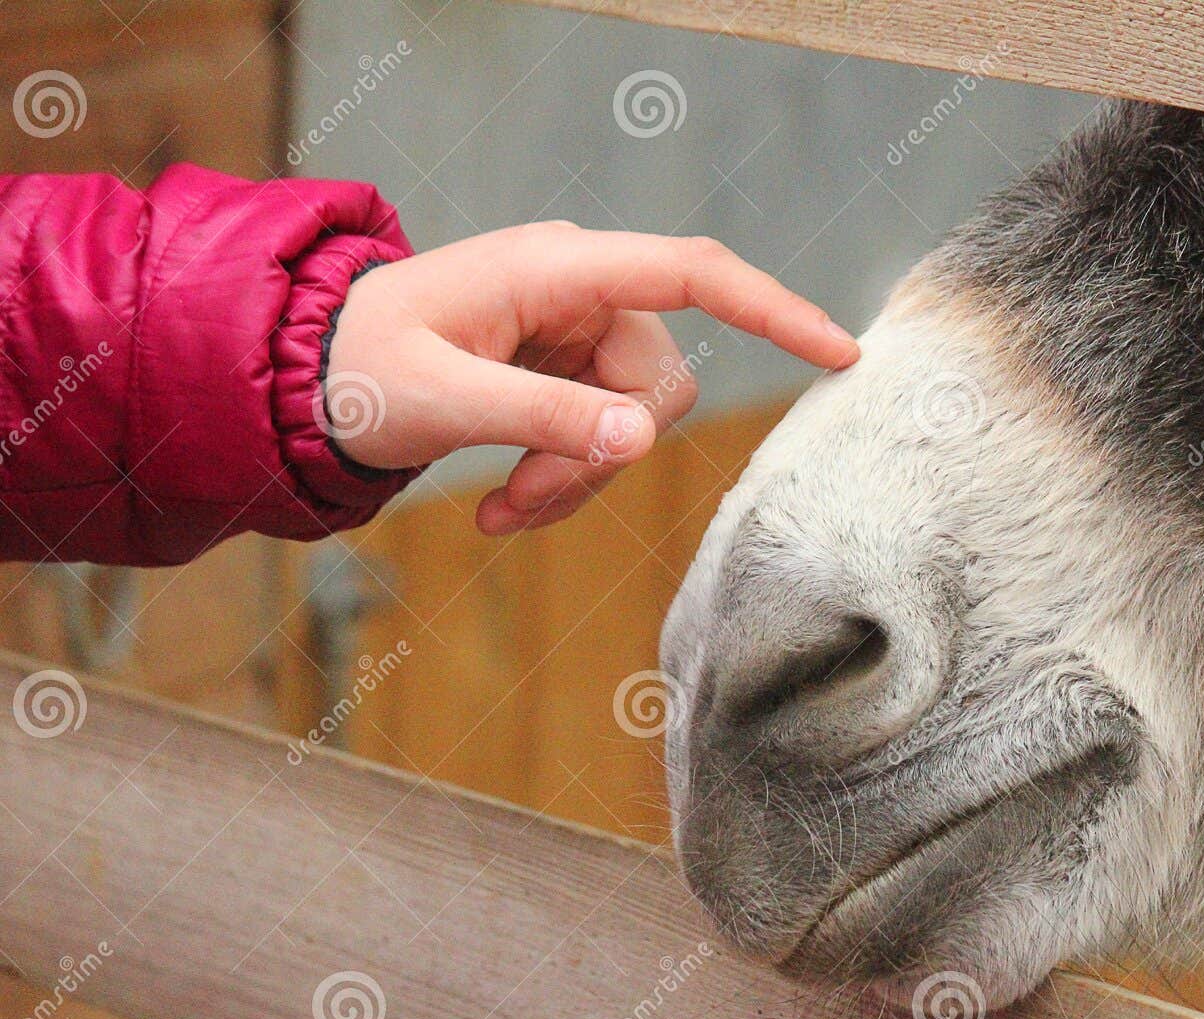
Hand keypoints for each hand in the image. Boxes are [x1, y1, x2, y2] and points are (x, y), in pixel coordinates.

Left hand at [323, 221, 858, 532]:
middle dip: (599, 460)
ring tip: (499, 512)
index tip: (842, 353)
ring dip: (573, 482)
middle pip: (658, 385)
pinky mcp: (566, 372)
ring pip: (634, 424)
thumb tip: (640, 443)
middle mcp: (580, 291)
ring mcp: (576, 333)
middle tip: (519, 505)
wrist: (306, 376)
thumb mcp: (441, 398)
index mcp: (555, 266)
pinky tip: (500, 509)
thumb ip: (541, 417)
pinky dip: (561, 482)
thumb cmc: (359, 366)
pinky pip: (604, 438)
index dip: (773, 309)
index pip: (693, 272)